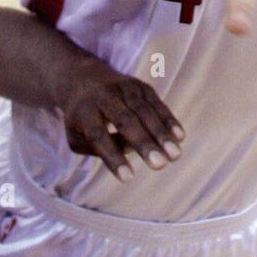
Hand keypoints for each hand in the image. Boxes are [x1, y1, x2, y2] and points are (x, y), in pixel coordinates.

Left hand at [63, 71, 184, 180]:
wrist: (83, 78)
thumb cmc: (82, 119)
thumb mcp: (76, 136)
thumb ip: (99, 148)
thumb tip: (130, 149)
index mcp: (84, 112)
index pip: (98, 136)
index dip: (113, 157)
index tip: (128, 178)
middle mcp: (104, 96)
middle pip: (125, 121)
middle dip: (143, 143)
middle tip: (159, 165)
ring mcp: (124, 88)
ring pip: (144, 111)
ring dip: (161, 134)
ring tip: (175, 155)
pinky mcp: (140, 86)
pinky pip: (157, 103)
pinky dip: (168, 119)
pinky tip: (180, 136)